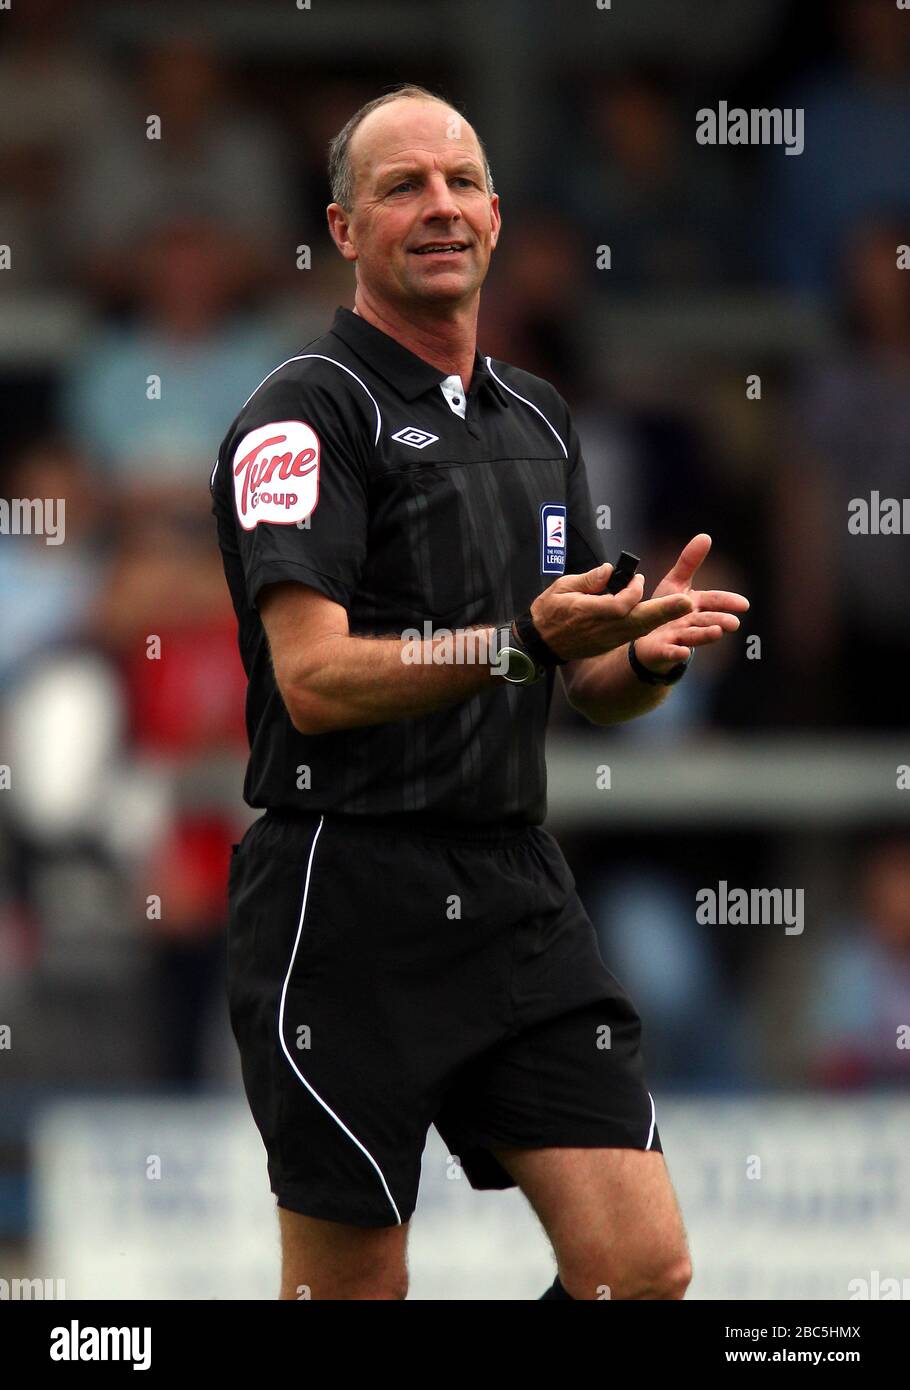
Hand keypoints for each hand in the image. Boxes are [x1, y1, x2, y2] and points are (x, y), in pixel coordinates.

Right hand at [529, 558, 695, 661]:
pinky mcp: (610, 644)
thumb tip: (609, 570)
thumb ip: (589, 579)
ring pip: (641, 629)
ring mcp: (608, 639)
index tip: (637, 578)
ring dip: (662, 618)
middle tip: (688, 602)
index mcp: (590, 613)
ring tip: (683, 607)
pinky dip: (648, 623)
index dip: (634, 591)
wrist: (540, 643)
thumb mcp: (562, 588)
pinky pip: (633, 633)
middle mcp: (603, 629)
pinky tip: (661, 614)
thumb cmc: (548, 612)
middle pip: (640, 620)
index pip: (622, 604)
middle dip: (665, 611)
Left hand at [633, 533, 749, 674]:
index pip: (713, 601)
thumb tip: (706, 536)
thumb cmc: (666, 610)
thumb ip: (689, 562)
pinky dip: (676, 653)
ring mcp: (677, 638)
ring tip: (718, 632)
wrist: (645, 638)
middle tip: (733, 623)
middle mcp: (690, 623)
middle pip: (706, 620)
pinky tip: (683, 652)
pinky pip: (669, 653)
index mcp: (695, 606)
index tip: (744, 604)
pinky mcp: (663, 651)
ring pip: (692, 636)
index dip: (727, 602)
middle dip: (719, 620)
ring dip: (705, 635)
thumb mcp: (675, 582)